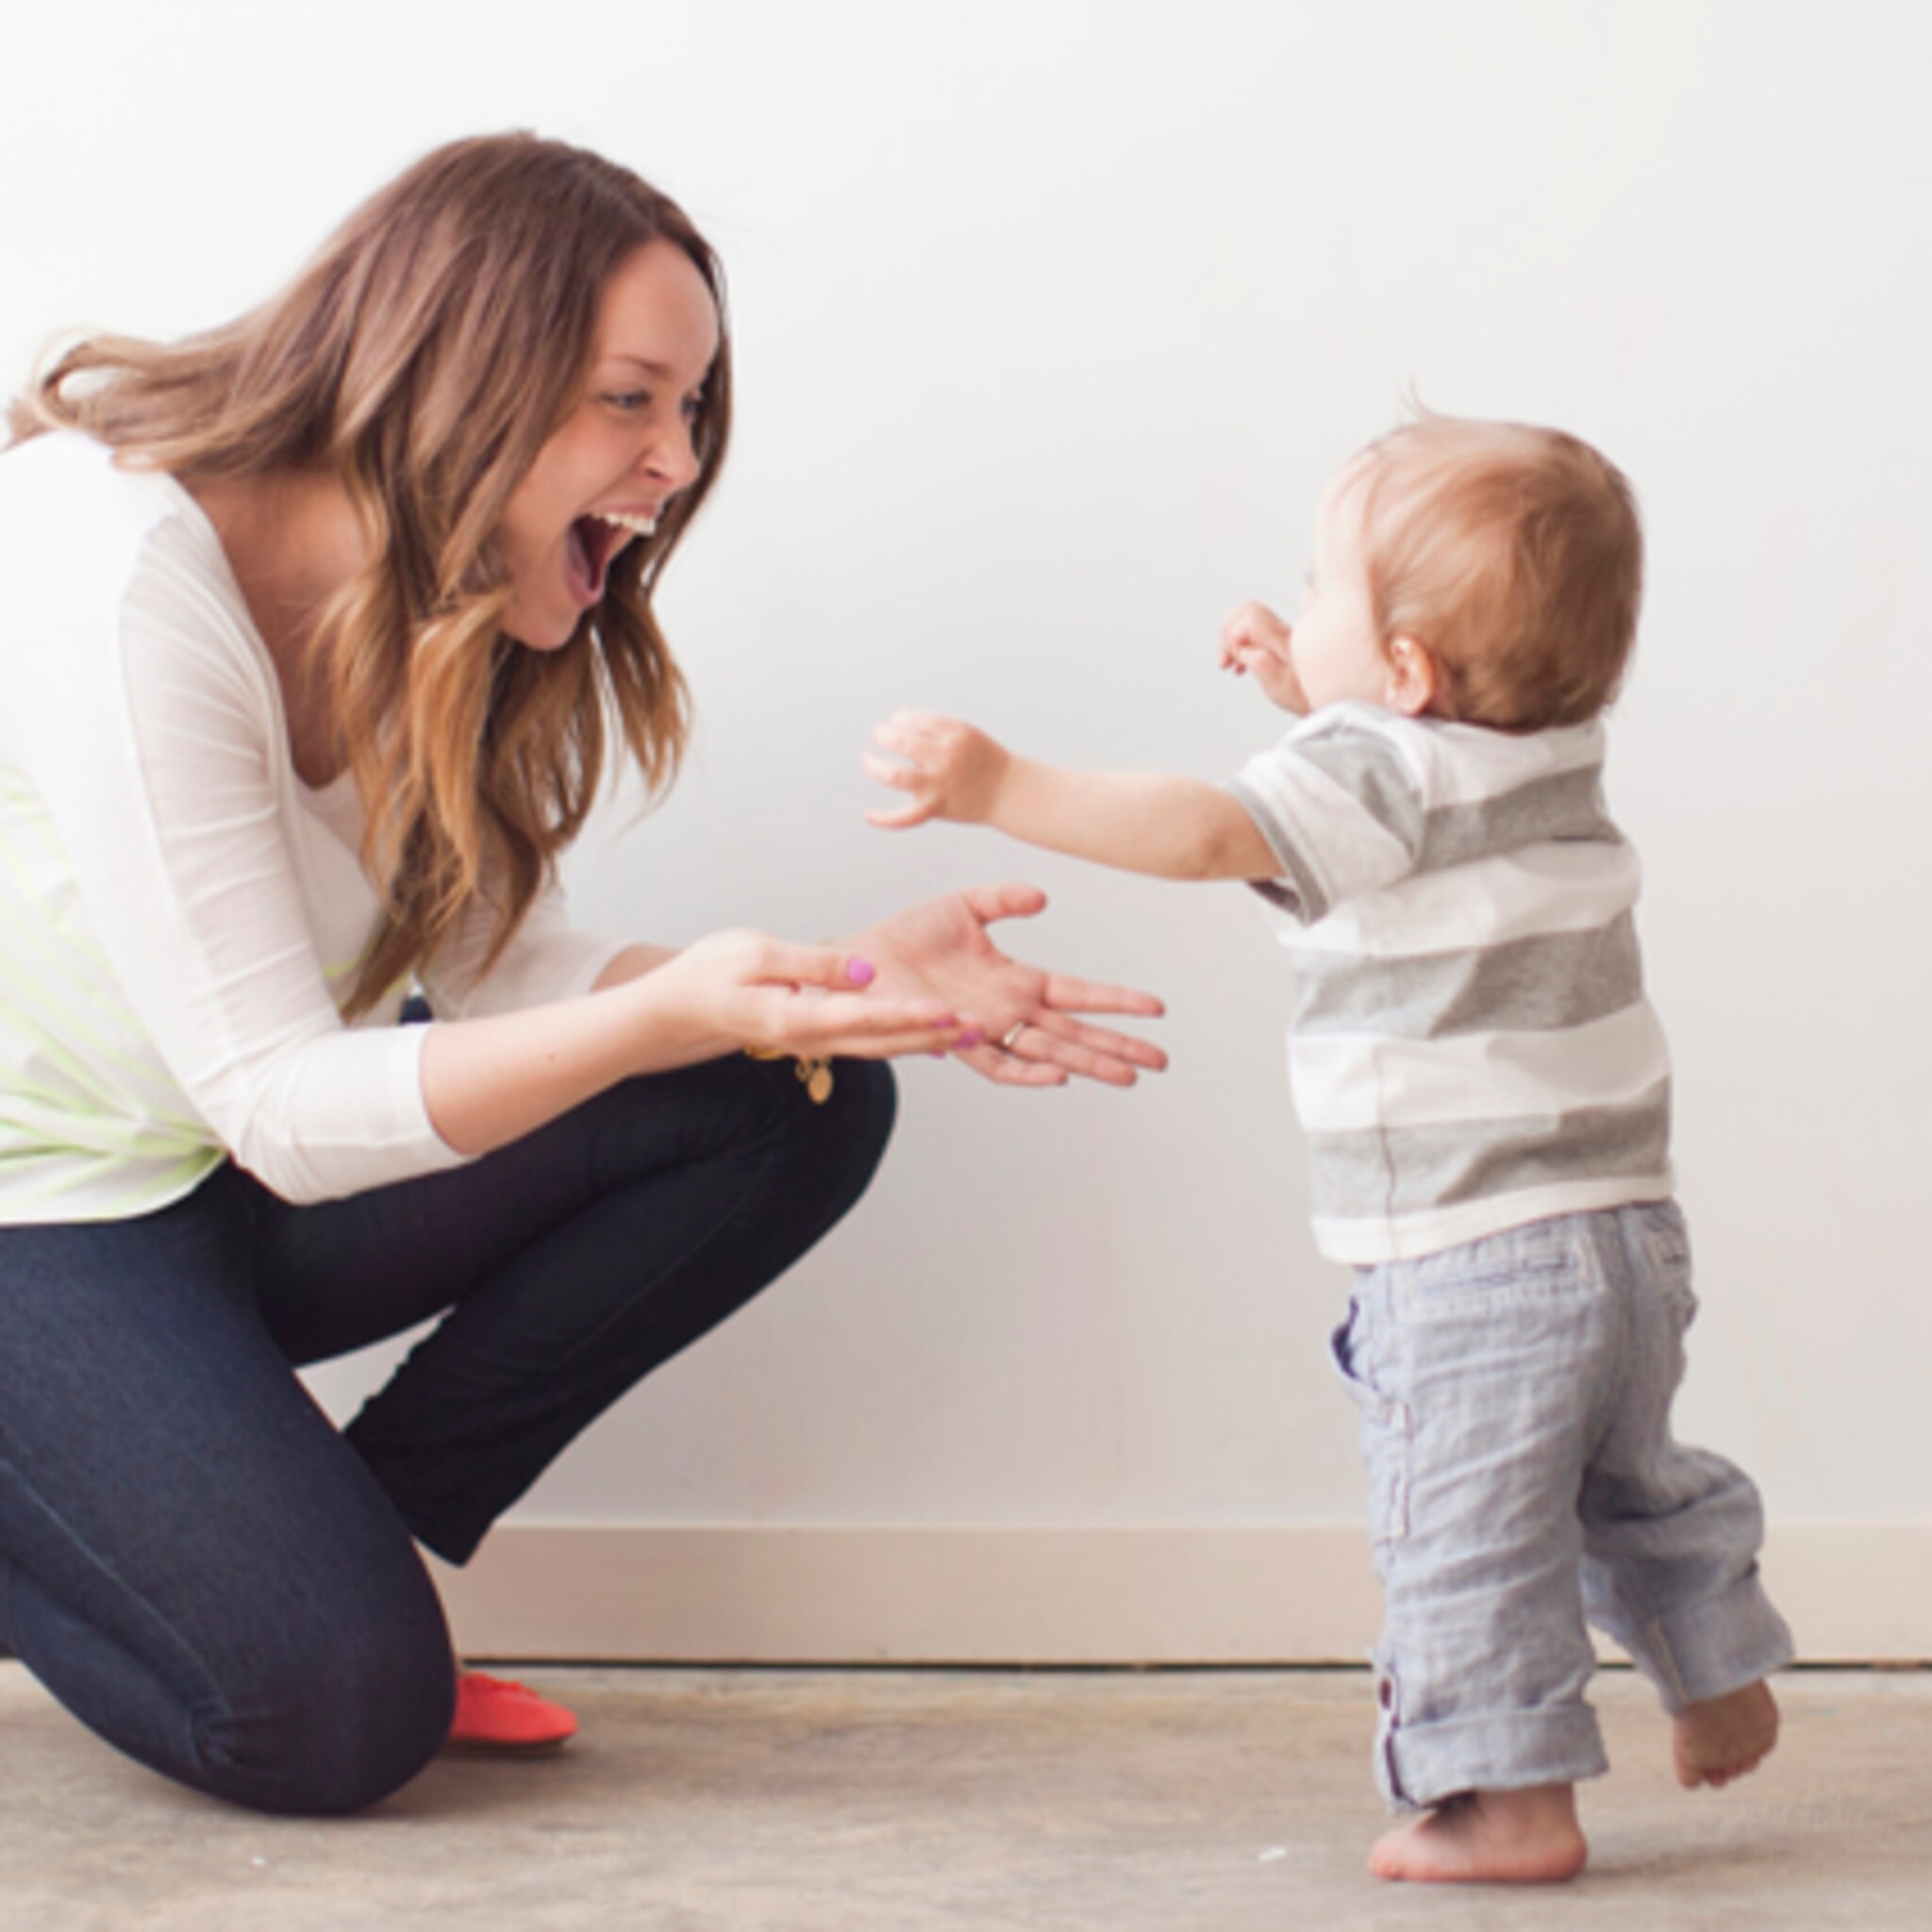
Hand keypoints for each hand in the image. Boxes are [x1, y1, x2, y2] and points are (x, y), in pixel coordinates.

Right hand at [645, 929, 975, 1062]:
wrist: (679, 1007)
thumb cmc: (711, 973)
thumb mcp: (757, 954)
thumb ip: (812, 963)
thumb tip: (864, 970)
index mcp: (797, 1018)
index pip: (863, 1018)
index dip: (907, 1015)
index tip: (944, 1012)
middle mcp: (811, 1039)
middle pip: (882, 1041)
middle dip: (930, 1036)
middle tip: (976, 1028)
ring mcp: (813, 1041)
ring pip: (878, 1045)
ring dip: (922, 1040)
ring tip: (966, 1031)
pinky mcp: (815, 1034)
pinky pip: (865, 1039)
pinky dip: (899, 1036)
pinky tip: (927, 1032)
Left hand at [845, 884, 1166, 1086]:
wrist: (855, 964)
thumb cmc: (905, 940)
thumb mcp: (962, 906)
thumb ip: (1003, 900)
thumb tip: (1042, 897)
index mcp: (1015, 980)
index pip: (1078, 993)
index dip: (1116, 1000)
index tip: (1155, 1007)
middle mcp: (1006, 1010)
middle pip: (1075, 1033)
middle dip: (1118, 1046)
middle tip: (1159, 1061)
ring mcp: (984, 1029)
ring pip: (1047, 1053)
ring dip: (1086, 1063)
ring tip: (1126, 1076)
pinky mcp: (954, 1040)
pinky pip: (996, 1064)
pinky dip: (1026, 1071)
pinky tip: (1056, 1075)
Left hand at [862, 710, 1009, 828]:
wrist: (1008, 791)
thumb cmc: (982, 759)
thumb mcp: (963, 733)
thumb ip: (931, 724)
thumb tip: (898, 714)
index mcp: (955, 734)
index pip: (915, 719)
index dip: (899, 718)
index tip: (896, 722)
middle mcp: (946, 757)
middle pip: (902, 741)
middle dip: (882, 734)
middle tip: (877, 733)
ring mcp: (939, 784)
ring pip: (896, 776)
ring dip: (874, 766)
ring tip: (867, 759)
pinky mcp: (936, 807)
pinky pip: (906, 817)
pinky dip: (885, 818)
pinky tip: (869, 815)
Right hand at [1218, 600, 1308, 713]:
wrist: (1330, 701)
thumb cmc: (1305, 698)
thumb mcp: (1280, 687)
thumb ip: (1260, 663)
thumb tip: (1243, 649)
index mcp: (1283, 641)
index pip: (1250, 619)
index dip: (1232, 638)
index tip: (1231, 661)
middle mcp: (1284, 632)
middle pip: (1248, 610)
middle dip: (1229, 633)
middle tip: (1227, 659)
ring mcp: (1284, 633)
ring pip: (1250, 617)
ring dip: (1234, 637)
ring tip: (1233, 663)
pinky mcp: (1282, 639)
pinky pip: (1258, 628)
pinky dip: (1244, 641)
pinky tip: (1244, 661)